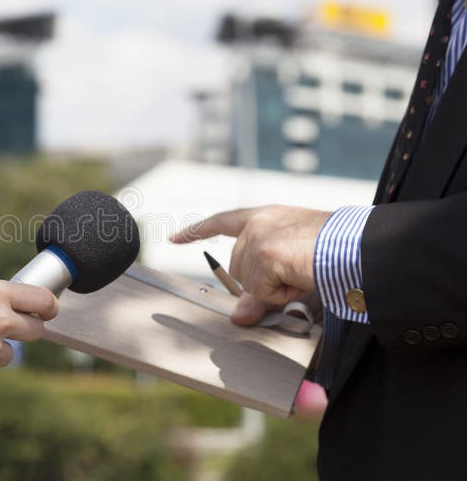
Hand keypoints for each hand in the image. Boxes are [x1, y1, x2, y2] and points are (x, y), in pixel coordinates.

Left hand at [170, 205, 329, 324]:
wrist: (360, 245)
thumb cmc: (337, 251)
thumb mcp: (293, 268)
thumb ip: (261, 290)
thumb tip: (238, 317)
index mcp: (265, 216)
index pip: (222, 222)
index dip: (196, 231)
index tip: (173, 238)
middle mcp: (257, 223)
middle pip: (237, 269)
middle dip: (261, 283)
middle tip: (295, 278)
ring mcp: (258, 239)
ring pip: (249, 284)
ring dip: (275, 289)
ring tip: (303, 274)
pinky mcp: (265, 256)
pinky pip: (262, 293)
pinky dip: (282, 295)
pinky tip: (300, 279)